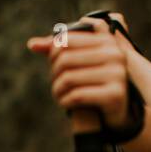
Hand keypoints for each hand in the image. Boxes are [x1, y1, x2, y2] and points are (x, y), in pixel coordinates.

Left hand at [26, 16, 133, 131]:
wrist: (118, 112)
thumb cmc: (95, 83)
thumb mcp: (82, 62)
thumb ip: (60, 50)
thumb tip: (32, 44)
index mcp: (107, 41)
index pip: (67, 39)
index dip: (53, 51)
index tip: (53, 64)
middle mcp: (115, 54)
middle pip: (65, 59)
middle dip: (54, 74)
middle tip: (55, 84)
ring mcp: (117, 74)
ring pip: (69, 78)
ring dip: (57, 90)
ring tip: (58, 95)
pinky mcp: (114, 94)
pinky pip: (77, 95)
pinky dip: (65, 101)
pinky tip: (65, 103)